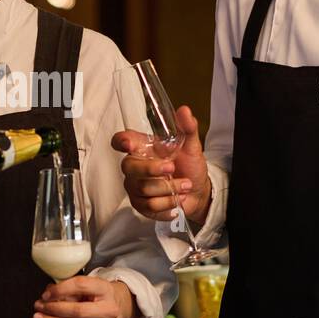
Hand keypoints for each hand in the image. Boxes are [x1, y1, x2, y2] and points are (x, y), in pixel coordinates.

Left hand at [33, 277, 134, 317]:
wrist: (116, 306)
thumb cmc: (96, 293)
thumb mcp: (86, 284)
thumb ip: (67, 288)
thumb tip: (48, 294)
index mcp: (105, 289)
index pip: (81, 286)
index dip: (60, 290)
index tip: (46, 294)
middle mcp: (108, 309)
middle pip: (78, 310)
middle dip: (54, 309)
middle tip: (39, 306)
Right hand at [111, 104, 210, 225]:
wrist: (198, 192)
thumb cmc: (190, 167)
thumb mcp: (191, 146)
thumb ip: (188, 128)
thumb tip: (184, 111)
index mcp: (143, 148)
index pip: (121, 140)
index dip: (120, 142)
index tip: (129, 144)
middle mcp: (135, 166)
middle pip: (129, 167)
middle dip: (152, 169)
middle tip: (172, 168)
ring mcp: (135, 186)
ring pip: (142, 189)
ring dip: (168, 189)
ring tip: (184, 186)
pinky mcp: (141, 205)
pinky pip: (148, 206)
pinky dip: (167, 204)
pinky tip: (177, 200)